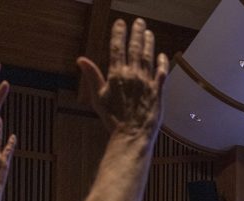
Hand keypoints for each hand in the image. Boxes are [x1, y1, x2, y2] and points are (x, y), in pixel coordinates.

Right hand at [76, 18, 168, 133]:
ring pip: (149, 57)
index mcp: (117, 74)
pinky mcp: (158, 91)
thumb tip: (80, 60)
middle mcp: (133, 75)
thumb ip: (92, 76)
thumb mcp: (98, 97)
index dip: (119, 34)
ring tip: (149, 32)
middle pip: (135, 48)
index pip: (117, 48)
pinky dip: (163, 63)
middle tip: (139, 21)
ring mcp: (147, 82)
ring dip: (149, 43)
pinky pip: (162, 73)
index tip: (121, 23)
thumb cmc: (113, 119)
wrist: (132, 134)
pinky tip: (162, 55)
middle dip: (137, 33)